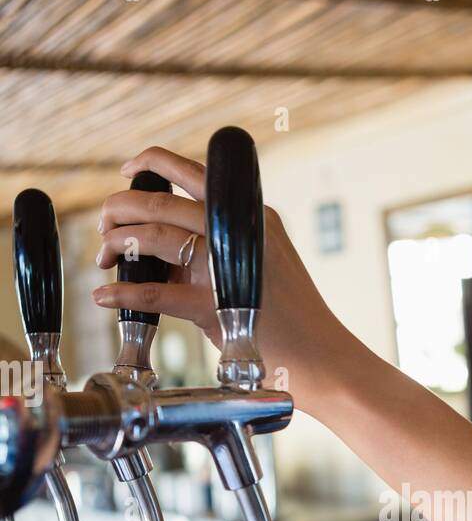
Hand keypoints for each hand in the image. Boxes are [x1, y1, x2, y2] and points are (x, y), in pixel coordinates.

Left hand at [91, 146, 358, 412]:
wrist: (321, 357)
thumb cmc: (290, 319)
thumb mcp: (257, 267)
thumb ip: (215, 251)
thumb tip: (161, 250)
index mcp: (250, 216)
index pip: (195, 173)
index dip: (152, 163)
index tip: (127, 170)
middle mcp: (238, 231)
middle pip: (163, 202)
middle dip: (120, 209)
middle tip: (104, 227)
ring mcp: (228, 265)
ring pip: (155, 236)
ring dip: (117, 244)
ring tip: (101, 257)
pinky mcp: (216, 305)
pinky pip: (156, 293)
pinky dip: (123, 293)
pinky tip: (105, 296)